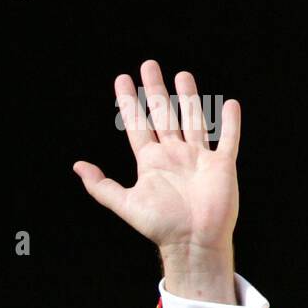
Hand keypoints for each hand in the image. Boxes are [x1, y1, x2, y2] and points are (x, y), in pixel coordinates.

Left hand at [73, 60, 239, 299]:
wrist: (193, 242)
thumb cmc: (161, 226)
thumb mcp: (126, 204)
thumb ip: (102, 187)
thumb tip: (77, 167)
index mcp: (151, 162)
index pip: (137, 125)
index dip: (128, 103)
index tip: (122, 79)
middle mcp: (174, 156)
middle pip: (163, 114)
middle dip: (155, 90)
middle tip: (149, 65)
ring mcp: (198, 159)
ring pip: (192, 119)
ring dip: (188, 97)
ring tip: (183, 75)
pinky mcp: (221, 165)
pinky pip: (227, 139)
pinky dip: (229, 123)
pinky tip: (229, 105)